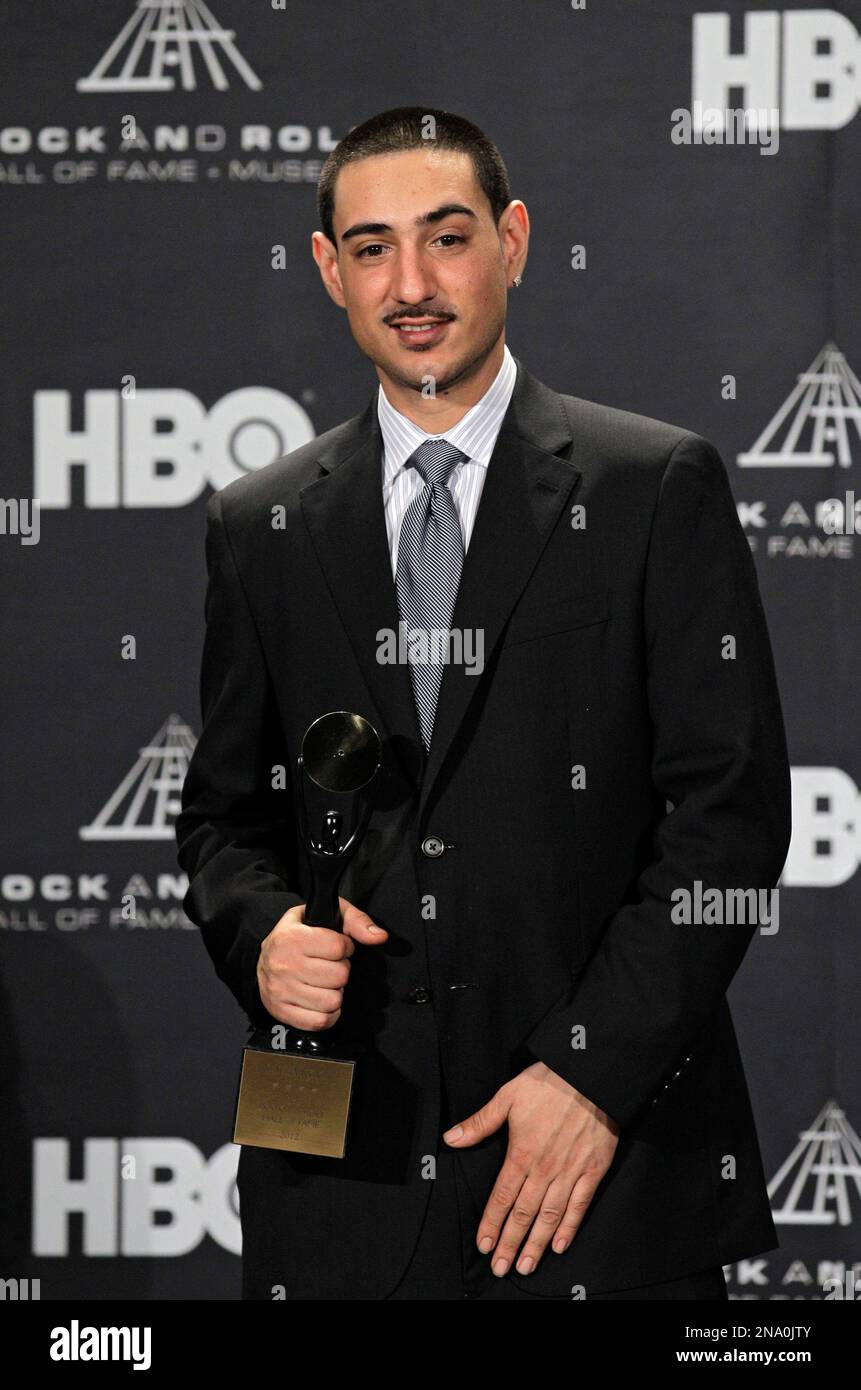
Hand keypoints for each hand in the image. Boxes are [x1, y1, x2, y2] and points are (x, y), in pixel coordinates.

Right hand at [257, 897, 386, 1029]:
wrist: (263, 959)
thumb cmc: (298, 935)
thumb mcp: (326, 915)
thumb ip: (356, 921)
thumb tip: (379, 936)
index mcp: (292, 937)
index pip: (339, 947)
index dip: (345, 947)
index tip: (336, 947)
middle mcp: (284, 964)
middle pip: (339, 976)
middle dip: (340, 970)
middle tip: (328, 965)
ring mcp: (281, 990)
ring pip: (333, 1001)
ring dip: (334, 992)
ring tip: (323, 982)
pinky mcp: (281, 1011)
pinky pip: (320, 1021)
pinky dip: (327, 1014)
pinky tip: (321, 999)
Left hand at [443, 1061, 618, 1276]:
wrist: (590, 1075)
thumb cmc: (549, 1082)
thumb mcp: (508, 1096)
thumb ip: (480, 1122)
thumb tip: (451, 1138)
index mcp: (521, 1153)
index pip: (502, 1197)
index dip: (491, 1224)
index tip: (484, 1245)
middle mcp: (545, 1169)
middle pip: (523, 1214)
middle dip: (510, 1244)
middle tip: (501, 1268)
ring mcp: (570, 1172)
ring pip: (550, 1217)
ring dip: (535, 1244)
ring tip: (526, 1266)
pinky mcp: (593, 1171)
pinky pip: (579, 1206)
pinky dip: (569, 1228)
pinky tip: (559, 1245)